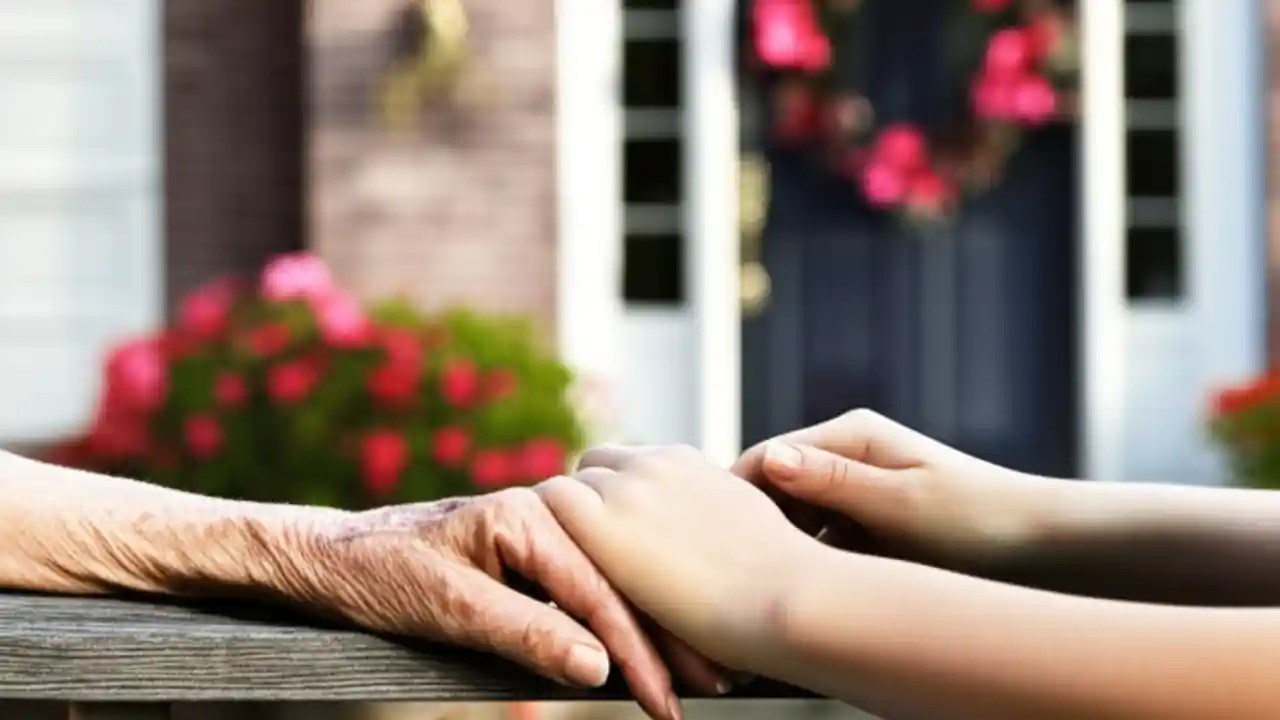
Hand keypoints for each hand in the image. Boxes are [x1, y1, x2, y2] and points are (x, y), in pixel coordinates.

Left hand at [275, 488, 696, 719]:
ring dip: (647, 631)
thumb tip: (598, 668)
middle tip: (715, 687)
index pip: (599, 595)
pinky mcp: (527, 552)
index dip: (637, 655)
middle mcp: (542, 514)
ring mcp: (537, 531)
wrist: (326, 556)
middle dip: (665, 638)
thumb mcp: (449, 609)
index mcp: (528, 516)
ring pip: (607, 586)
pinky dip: (612, 622)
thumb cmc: (377, 575)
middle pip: (619, 584)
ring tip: (690, 672)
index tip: (669, 704)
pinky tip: (638, 647)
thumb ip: (525, 633)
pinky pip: (583, 588)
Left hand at [537, 445, 816, 674]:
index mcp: (689, 463)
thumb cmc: (783, 583)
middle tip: (584, 552)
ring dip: (563, 522)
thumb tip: (712, 548)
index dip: (619, 499)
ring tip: (559, 565)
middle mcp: (654, 464)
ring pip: (568, 486)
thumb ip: (717, 522)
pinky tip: (548, 568)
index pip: (631, 466)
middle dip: (587, 502)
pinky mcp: (600, 521)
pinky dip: (544, 530)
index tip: (620, 535)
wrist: (787, 594)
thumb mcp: (749, 530)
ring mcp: (625, 488)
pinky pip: (550, 503)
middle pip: (594, 467)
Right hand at [733, 409, 1063, 568]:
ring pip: (795, 521)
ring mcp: (857, 489)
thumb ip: (833, 482)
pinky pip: (823, 541)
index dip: (733, 501)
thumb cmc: (980, 521)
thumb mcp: (903, 503)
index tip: (717, 549)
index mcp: (851, 435)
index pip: (764, 459)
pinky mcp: (869, 522)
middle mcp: (848, 456)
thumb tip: (768, 459)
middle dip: (756, 530)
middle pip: (774, 491)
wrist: (1044, 548)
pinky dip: (815, 565)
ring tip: (779, 592)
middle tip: (744, 580)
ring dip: (786, 552)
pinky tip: (817, 596)